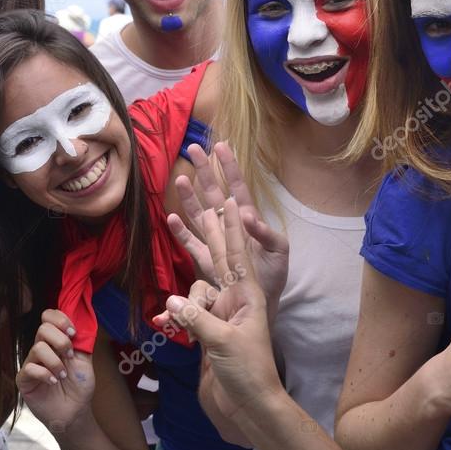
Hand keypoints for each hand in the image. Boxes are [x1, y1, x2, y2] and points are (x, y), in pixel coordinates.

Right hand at [16, 309, 94, 433]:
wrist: (75, 411)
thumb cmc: (79, 386)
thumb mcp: (85, 359)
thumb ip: (80, 341)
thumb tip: (79, 321)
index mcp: (55, 342)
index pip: (48, 317)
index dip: (61, 319)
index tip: (73, 333)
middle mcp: (41, 349)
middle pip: (43, 328)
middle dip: (61, 341)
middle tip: (69, 356)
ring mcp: (31, 364)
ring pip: (38, 347)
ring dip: (56, 361)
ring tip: (63, 375)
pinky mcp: (24, 380)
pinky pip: (30, 368)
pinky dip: (45, 374)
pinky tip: (53, 382)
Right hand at [159, 197, 283, 418]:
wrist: (248, 407)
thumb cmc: (247, 373)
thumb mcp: (224, 343)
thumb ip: (197, 319)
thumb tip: (172, 299)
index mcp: (248, 297)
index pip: (238, 255)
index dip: (233, 228)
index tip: (229, 202)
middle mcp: (235, 301)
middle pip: (220, 260)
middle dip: (212, 233)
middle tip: (206, 206)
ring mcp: (220, 317)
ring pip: (197, 289)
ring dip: (184, 293)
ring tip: (175, 295)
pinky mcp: (207, 333)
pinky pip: (188, 313)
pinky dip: (175, 313)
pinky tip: (163, 319)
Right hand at [174, 142, 288, 316]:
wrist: (264, 303)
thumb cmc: (274, 275)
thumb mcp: (279, 252)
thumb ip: (266, 234)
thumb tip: (247, 216)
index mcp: (249, 220)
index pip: (238, 188)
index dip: (229, 167)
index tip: (221, 146)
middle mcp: (231, 227)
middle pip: (215, 194)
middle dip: (204, 172)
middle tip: (192, 149)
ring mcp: (217, 242)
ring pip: (200, 214)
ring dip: (190, 197)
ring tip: (179, 179)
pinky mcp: (208, 260)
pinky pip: (191, 243)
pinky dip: (181, 231)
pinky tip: (170, 218)